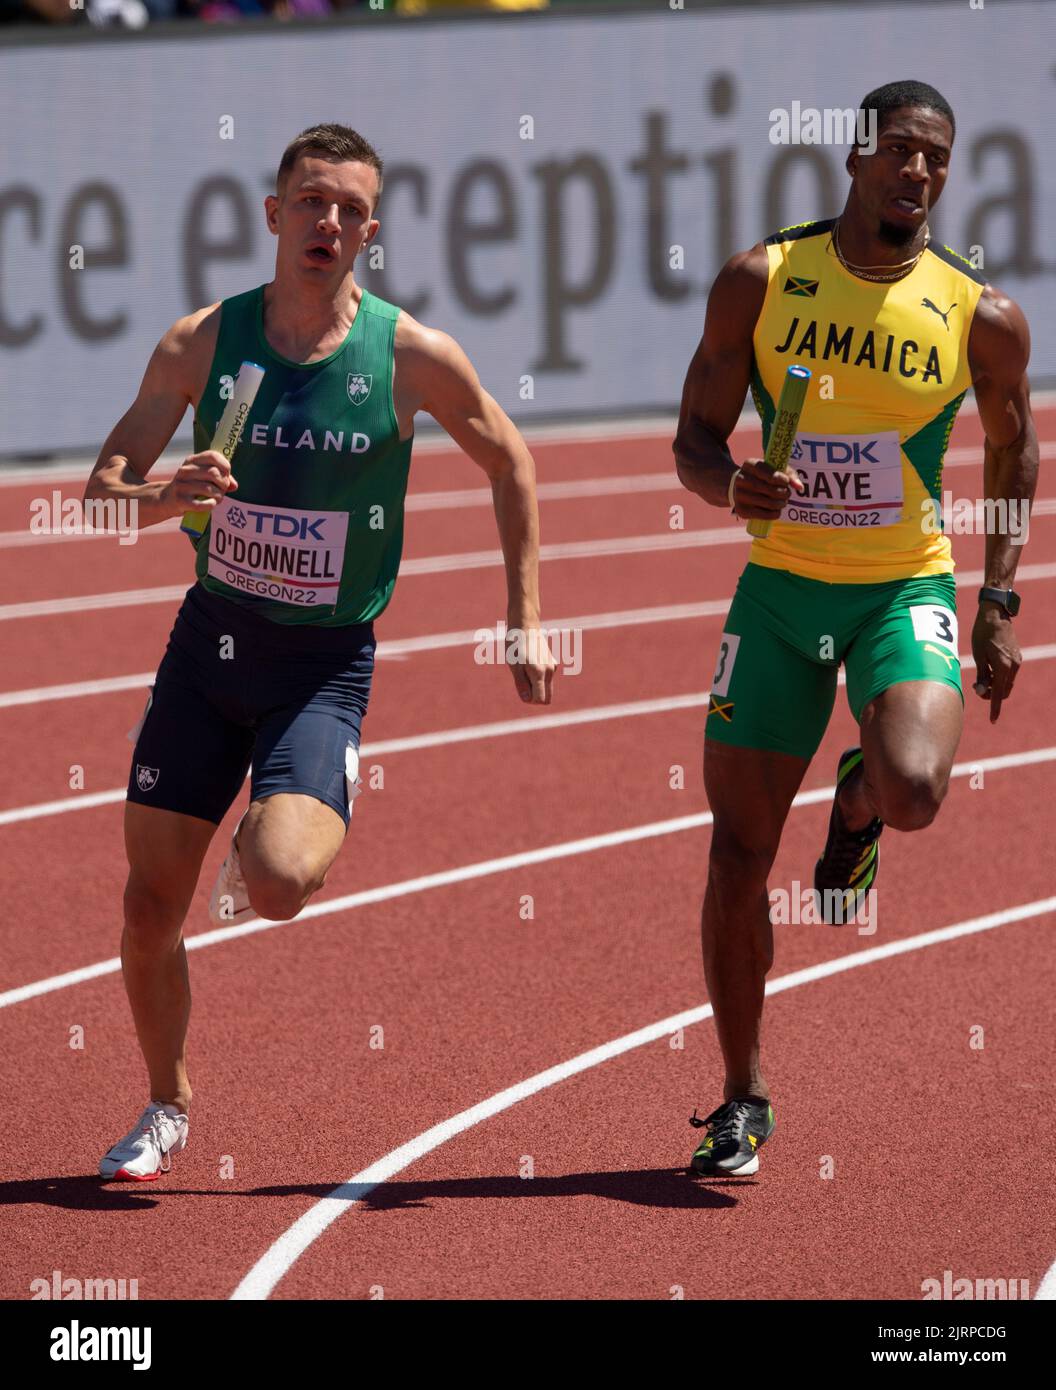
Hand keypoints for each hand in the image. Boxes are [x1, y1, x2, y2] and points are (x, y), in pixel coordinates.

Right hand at [160, 450, 237, 517]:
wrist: (167, 499)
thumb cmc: (192, 487)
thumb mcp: (203, 477)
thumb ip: (221, 478)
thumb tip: (234, 485)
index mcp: (192, 461)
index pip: (212, 456)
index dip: (225, 465)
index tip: (226, 474)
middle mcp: (185, 471)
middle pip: (213, 473)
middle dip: (223, 484)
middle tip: (222, 489)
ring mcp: (181, 485)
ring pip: (209, 490)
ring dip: (219, 496)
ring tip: (217, 498)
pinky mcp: (180, 500)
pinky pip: (201, 504)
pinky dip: (211, 505)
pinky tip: (211, 504)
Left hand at [506, 623, 555, 704]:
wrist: (525, 627)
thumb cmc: (515, 646)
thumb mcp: (514, 666)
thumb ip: (521, 684)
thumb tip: (528, 699)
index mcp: (540, 673)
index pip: (540, 700)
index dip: (529, 699)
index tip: (521, 686)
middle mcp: (550, 671)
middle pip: (547, 698)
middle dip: (534, 696)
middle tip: (522, 680)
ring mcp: (553, 667)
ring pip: (546, 687)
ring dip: (535, 685)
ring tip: (524, 668)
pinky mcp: (553, 663)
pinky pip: (546, 678)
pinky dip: (538, 677)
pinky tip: (529, 663)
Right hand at [732, 458, 805, 518]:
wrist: (739, 487)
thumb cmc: (762, 477)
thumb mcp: (774, 469)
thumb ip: (789, 475)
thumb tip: (799, 487)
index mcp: (749, 464)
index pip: (765, 471)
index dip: (779, 478)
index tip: (786, 482)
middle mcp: (741, 479)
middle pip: (767, 489)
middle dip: (782, 493)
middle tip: (787, 494)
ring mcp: (739, 495)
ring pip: (767, 503)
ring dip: (781, 503)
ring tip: (783, 501)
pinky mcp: (741, 510)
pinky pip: (763, 515)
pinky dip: (775, 513)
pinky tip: (777, 509)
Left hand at [971, 604, 1020, 722]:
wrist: (995, 614)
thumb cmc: (982, 634)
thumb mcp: (978, 656)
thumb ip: (981, 676)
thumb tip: (981, 692)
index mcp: (1003, 667)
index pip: (999, 694)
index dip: (994, 708)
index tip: (992, 720)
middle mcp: (1013, 666)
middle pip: (1004, 690)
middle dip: (991, 695)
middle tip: (975, 688)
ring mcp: (1016, 661)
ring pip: (1006, 682)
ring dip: (994, 685)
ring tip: (980, 677)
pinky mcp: (1016, 656)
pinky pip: (1008, 673)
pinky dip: (998, 677)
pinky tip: (987, 669)